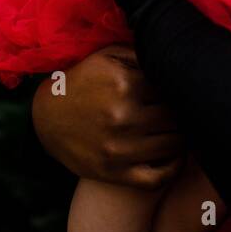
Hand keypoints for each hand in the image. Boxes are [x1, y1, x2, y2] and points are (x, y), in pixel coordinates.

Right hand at [31, 46, 185, 189]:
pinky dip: (173, 168)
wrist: (46, 117)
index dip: (178, 88)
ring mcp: (120, 149)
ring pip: (174, 144)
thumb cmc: (82, 81)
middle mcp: (123, 117)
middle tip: (184, 110)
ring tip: (179, 128)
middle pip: (176, 116)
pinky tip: (175, 155)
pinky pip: (158, 177)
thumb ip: (140, 53)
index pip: (172, 87)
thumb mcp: (106, 56)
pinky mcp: (114, 173)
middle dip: (182, 111)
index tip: (180, 89)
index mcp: (125, 84)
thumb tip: (173, 55)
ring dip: (181, 136)